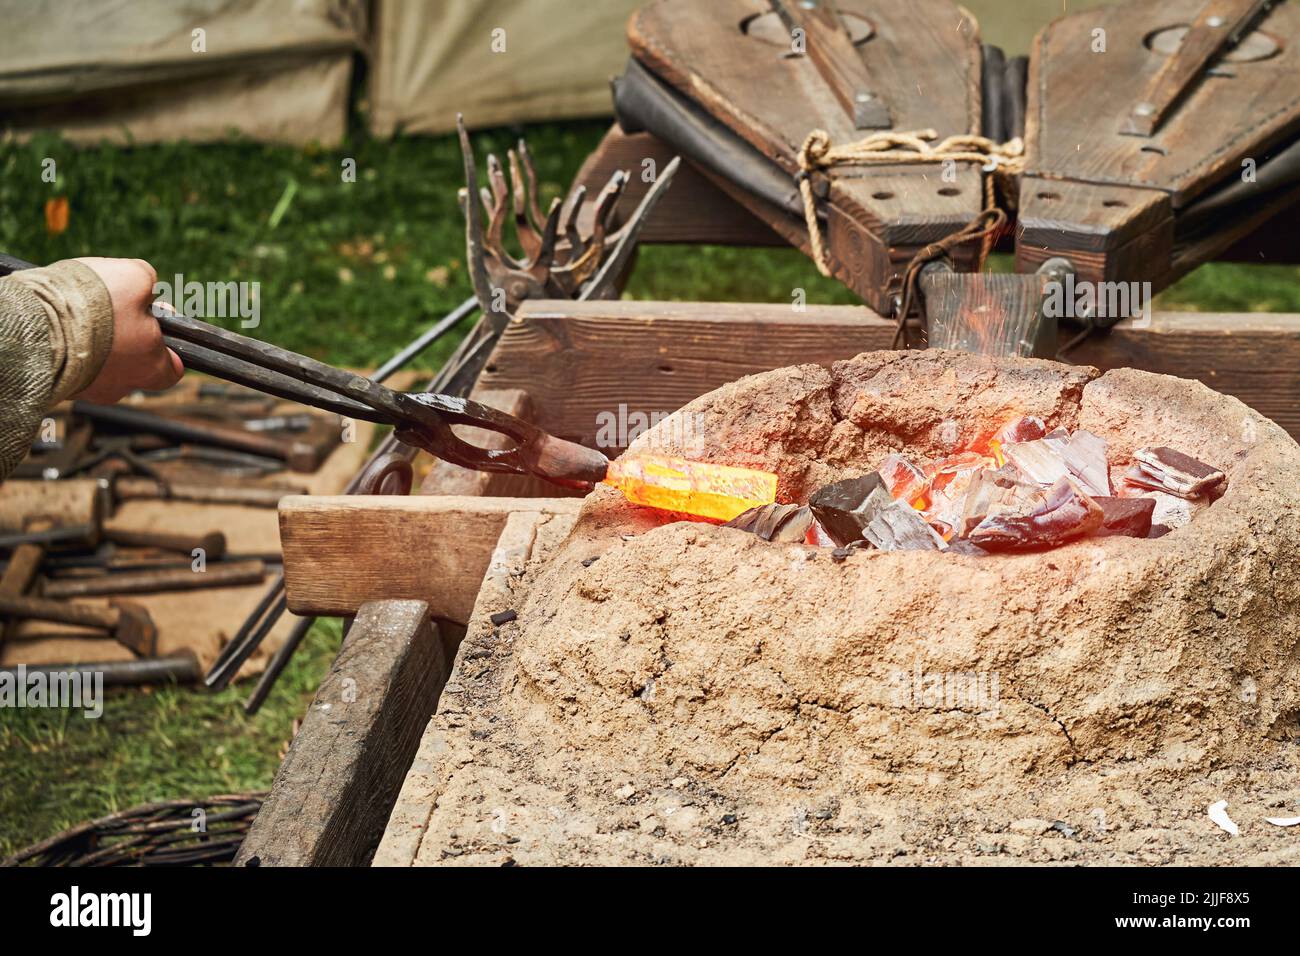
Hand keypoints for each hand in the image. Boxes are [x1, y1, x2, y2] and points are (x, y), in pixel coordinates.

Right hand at [73, 257, 183, 402]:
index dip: (167, 342)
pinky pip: (74, 367)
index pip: (172, 367)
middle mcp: (123, 388)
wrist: (37, 320)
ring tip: (82, 315)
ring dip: (97, 343)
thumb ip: (149, 284)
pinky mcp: (61, 387)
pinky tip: (63, 326)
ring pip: (102, 366)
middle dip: (128, 337)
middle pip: (135, 364)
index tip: (156, 320)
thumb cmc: (95, 302)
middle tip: (115, 310)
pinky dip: (72, 349)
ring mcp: (90, 391)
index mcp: (153, 369)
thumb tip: (147, 287)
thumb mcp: (136, 276)